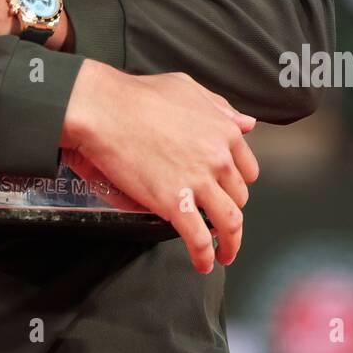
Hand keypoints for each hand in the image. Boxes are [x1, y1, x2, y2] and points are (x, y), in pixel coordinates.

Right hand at [61, 63, 258, 273]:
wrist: (105, 109)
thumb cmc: (139, 95)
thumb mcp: (188, 89)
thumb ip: (220, 108)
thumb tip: (247, 124)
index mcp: (224, 131)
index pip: (246, 169)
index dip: (236, 184)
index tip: (227, 192)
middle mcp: (218, 158)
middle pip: (238, 197)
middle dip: (229, 210)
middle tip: (218, 220)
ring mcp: (198, 182)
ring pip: (229, 222)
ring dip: (230, 243)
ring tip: (224, 254)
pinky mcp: (175, 203)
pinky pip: (199, 239)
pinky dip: (204, 256)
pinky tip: (203, 264)